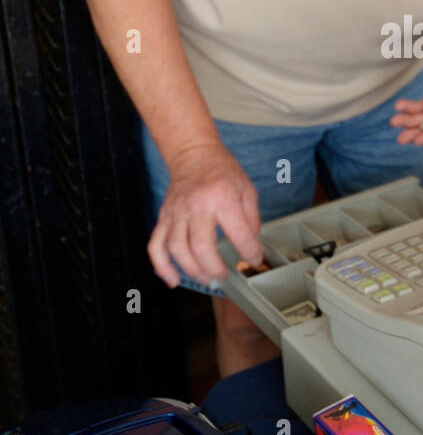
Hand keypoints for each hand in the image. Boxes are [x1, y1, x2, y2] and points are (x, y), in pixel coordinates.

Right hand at [147, 142, 262, 287]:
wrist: (193, 154)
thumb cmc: (222, 172)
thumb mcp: (247, 189)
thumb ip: (252, 220)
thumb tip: (251, 248)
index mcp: (222, 197)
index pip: (238, 233)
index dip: (249, 251)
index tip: (254, 259)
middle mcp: (197, 205)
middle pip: (201, 246)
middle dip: (214, 268)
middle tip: (224, 275)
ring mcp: (176, 212)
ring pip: (177, 249)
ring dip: (192, 270)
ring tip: (206, 278)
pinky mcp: (163, 217)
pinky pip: (156, 245)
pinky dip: (162, 267)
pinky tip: (173, 280)